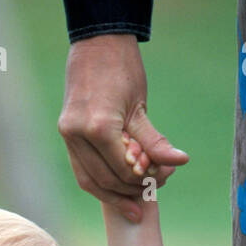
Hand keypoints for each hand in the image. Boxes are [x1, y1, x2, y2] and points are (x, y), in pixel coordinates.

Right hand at [58, 35, 187, 220]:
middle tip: (153, 189)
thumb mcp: (140, 107)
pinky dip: (99, 182)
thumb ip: (154, 141)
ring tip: (135, 203)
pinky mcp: (66, 133)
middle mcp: (77, 134)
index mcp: (98, 127)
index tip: (163, 177)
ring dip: (114, 195)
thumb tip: (179, 162)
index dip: (145, 179)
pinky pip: (81, 168)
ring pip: (89, 181)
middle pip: (107, 180)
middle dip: (131, 189)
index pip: (124, 169)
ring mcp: (67, 135)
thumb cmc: (122, 69)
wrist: (97, 42)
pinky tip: (116, 191)